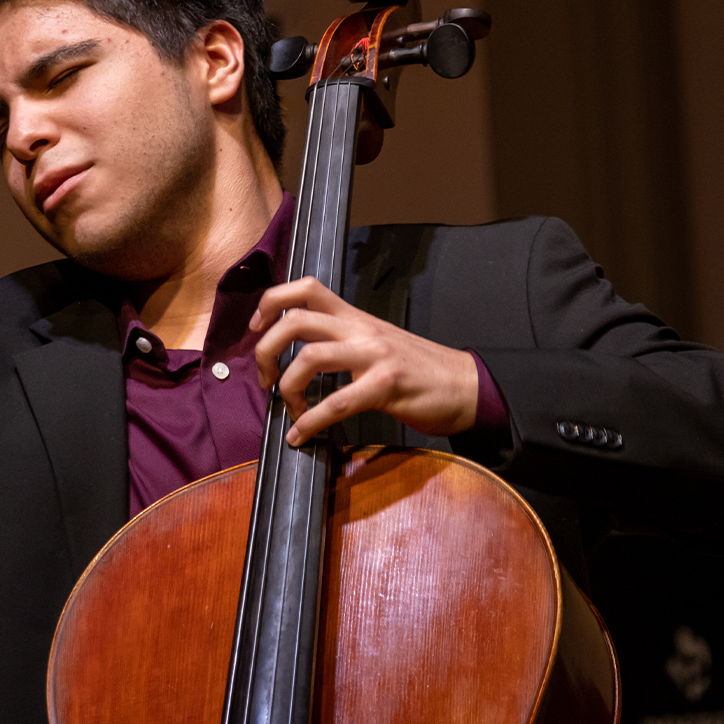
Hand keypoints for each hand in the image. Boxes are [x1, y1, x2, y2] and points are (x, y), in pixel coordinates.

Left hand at [250, 277, 478, 445]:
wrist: (467, 386)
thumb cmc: (419, 370)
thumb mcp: (377, 343)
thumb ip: (343, 343)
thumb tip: (300, 361)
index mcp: (356, 318)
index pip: (306, 288)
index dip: (272, 302)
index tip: (256, 328)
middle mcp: (361, 329)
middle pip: (295, 319)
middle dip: (266, 350)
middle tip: (265, 378)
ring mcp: (374, 355)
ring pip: (309, 357)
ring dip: (286, 387)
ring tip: (289, 408)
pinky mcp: (387, 385)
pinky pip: (336, 403)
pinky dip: (309, 422)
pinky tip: (300, 436)